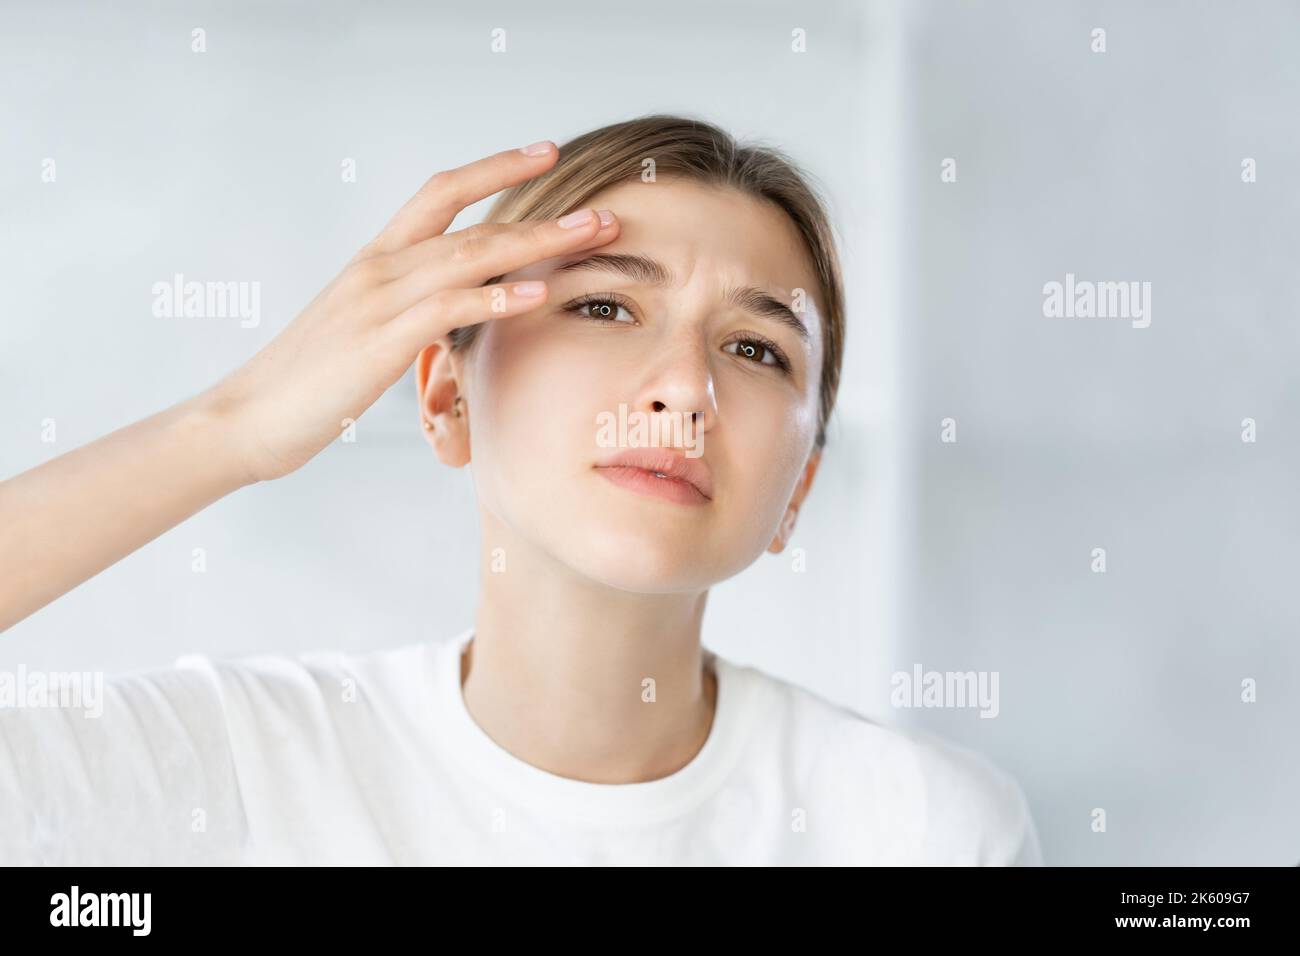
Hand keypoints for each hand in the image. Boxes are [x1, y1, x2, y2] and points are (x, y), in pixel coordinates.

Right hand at [206, 141, 618, 482]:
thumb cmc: (310, 380)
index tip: (544, 153)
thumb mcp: (365, 330)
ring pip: (469, 255)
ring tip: (591, 235)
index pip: (440, 193)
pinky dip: (496, 296)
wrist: (248, 416)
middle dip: (541, 209)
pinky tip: (537, 292)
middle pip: (471, 219)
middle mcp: (380, 267)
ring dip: (537, 243)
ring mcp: (378, 299)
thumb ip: (407, 308)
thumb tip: (450, 309)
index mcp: (377, 259)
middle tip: (600, 208)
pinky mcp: (379, 340)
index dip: (494, 168)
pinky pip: (446, 307)